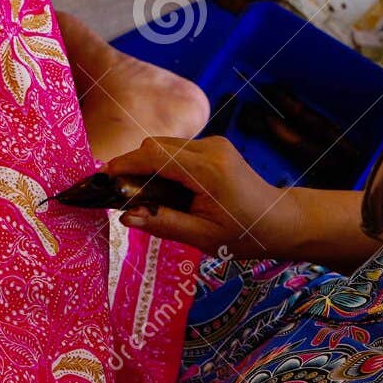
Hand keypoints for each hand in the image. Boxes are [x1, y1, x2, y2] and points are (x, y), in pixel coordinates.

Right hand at [103, 136, 298, 257]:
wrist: (279, 220)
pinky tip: (164, 190)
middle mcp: (211, 149)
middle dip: (133, 166)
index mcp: (209, 172)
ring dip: (147, 165)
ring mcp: (213, 144)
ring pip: (164, 145)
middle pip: (156, 145)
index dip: (125, 165)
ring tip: (144, 196)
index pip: (155, 156)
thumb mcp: (202, 238)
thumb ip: (163, 224)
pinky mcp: (213, 146)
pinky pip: (176, 149)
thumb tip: (125, 216)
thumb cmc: (244, 235)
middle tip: (121, 194)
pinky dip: (162, 165)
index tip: (103, 179)